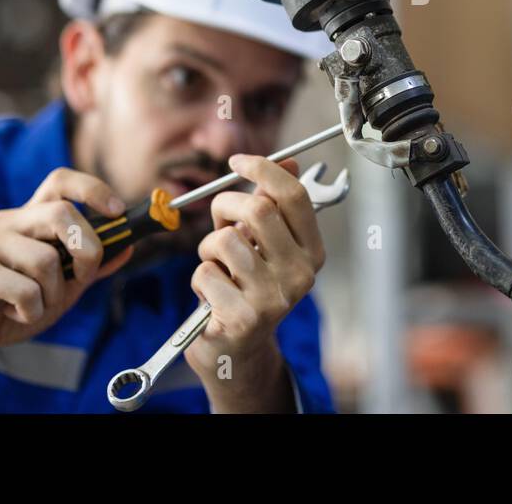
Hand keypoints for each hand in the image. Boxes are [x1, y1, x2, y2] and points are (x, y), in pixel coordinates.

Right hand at [0, 168, 133, 380]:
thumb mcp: (59, 289)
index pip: (60, 181)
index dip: (93, 189)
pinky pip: (25, 289)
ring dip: (53, 295)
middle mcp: (8, 222)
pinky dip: (32, 310)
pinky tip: (13, 312)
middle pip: (61, 213)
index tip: (117, 211)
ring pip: (46, 259)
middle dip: (87, 249)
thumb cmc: (10, 307)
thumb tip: (128, 247)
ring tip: (35, 305)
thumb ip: (89, 268)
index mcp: (29, 219)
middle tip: (82, 277)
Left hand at [185, 156, 324, 411]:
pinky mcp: (244, 318)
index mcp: (312, 253)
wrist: (237, 351)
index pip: (294, 196)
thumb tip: (289, 160)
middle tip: (217, 218)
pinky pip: (206, 273)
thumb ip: (274, 206)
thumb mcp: (265, 245)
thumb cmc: (248, 288)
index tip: (238, 161)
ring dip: (208, 247)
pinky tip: (212, 294)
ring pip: (225, 241)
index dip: (264, 169)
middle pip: (258, 210)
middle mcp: (300, 276)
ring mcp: (274, 298)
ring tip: (215, 264)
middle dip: (225, 206)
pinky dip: (200, 277)